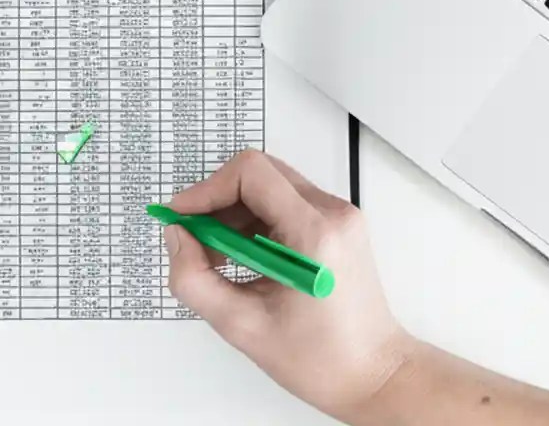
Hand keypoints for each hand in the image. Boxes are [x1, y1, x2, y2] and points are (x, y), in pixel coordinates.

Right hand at [163, 150, 414, 421]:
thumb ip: (195, 280)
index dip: (206, 189)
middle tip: (194, 241)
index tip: (181, 217)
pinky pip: (286, 204)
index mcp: (315, 234)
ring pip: (271, 186)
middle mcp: (333, 213)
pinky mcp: (337, 225)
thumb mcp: (242, 326)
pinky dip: (256, 223)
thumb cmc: (321, 360)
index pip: (251, 173)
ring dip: (235, 214)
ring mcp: (339, 216)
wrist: (372, 374)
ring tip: (219, 260)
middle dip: (217, 201)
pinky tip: (244, 259)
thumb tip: (176, 236)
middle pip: (260, 173)